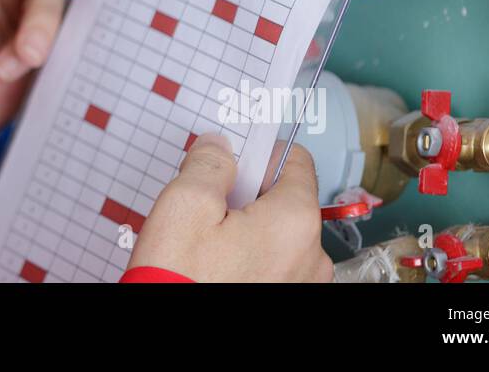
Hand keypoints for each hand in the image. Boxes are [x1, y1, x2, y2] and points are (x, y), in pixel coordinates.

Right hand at [128, 135, 332, 281]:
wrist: (176, 341)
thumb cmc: (182, 281)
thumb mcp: (185, 204)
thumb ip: (209, 163)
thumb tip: (220, 147)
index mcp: (295, 220)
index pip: (295, 160)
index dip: (258, 152)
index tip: (234, 157)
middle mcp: (312, 255)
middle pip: (285, 200)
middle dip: (248, 196)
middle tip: (209, 207)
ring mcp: (302, 286)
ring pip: (279, 236)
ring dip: (248, 230)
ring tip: (209, 244)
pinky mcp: (287, 301)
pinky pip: (275, 266)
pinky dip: (251, 259)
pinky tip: (218, 267)